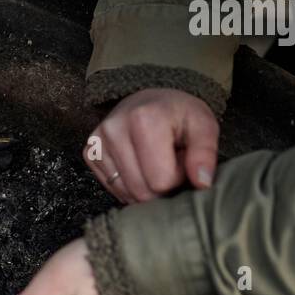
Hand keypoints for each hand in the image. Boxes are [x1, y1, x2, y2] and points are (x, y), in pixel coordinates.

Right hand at [83, 88, 218, 202]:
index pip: (161, 181)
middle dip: (162, 186)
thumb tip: (202, 183)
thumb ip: (205, 154)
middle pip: (141, 191)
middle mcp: (113, 129)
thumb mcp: (204, 126)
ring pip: (126, 193)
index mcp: (143, 119)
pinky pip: (112, 188)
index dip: (178, 177)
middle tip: (170, 163)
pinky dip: (129, 185)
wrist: (150, 101)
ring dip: (146, 186)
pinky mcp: (89, 152)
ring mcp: (97, 141)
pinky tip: (139, 166)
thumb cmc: (179, 114)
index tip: (182, 159)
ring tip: (155, 163)